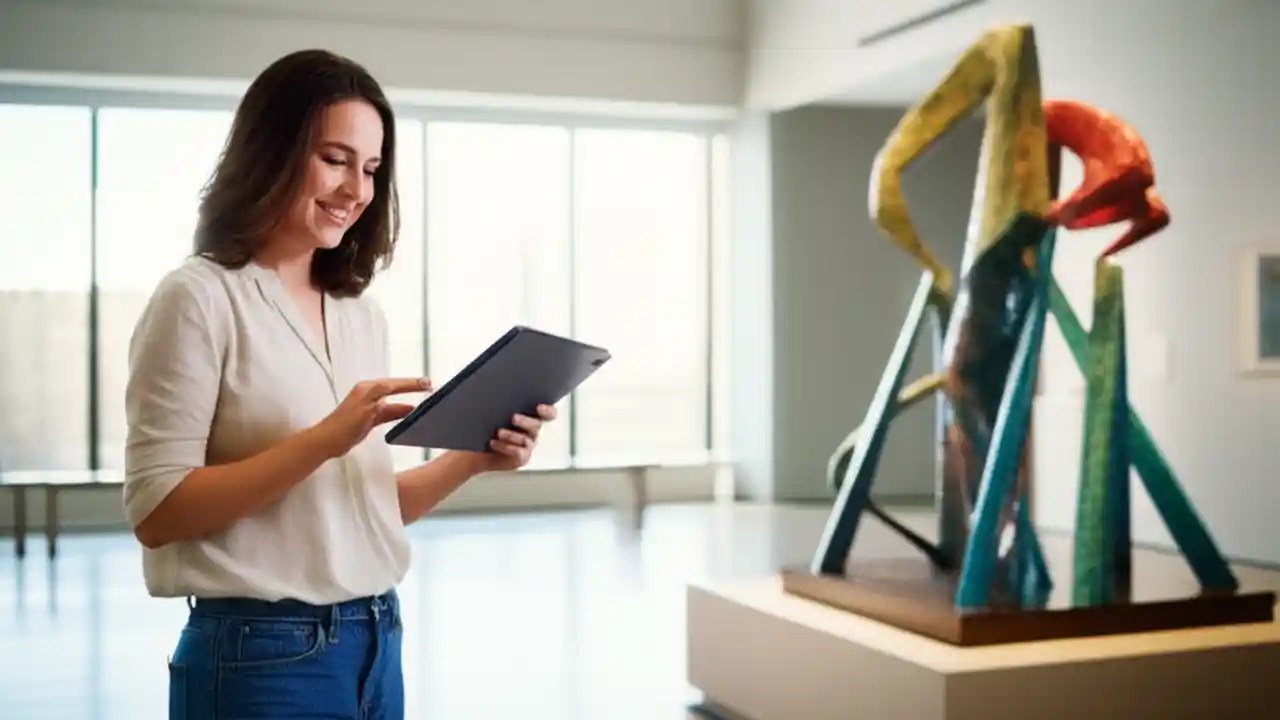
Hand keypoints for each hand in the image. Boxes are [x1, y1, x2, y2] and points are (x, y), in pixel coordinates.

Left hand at [313, 377, 431, 458]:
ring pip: (392, 402)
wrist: (328, 442)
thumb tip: (391, 385)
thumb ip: (378, 395)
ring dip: (406, 402)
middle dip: (411, 388)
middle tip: (428, 387)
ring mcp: (369, 407)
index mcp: (367, 389)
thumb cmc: (342, 425)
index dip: (410, 383)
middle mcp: (368, 395)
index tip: (426, 383)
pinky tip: (408, 415)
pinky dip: (398, 413)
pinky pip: (388, 413)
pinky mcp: (369, 419)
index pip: (393, 383)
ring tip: (423, 403)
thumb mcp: (364, 407)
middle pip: (394, 389)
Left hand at [477, 404, 557, 471]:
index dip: (547, 411)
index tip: (539, 408)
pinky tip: (494, 443)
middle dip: (525, 421)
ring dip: (512, 435)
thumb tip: (502, 386)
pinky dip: (507, 447)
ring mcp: (527, 445)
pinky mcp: (521, 458)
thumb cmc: (487, 423)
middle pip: (536, 425)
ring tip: (498, 432)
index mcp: (530, 415)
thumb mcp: (494, 408)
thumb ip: (504, 400)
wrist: (474, 445)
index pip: (549, 413)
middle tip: (513, 418)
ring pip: (526, 440)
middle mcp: (531, 430)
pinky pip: (519, 453)